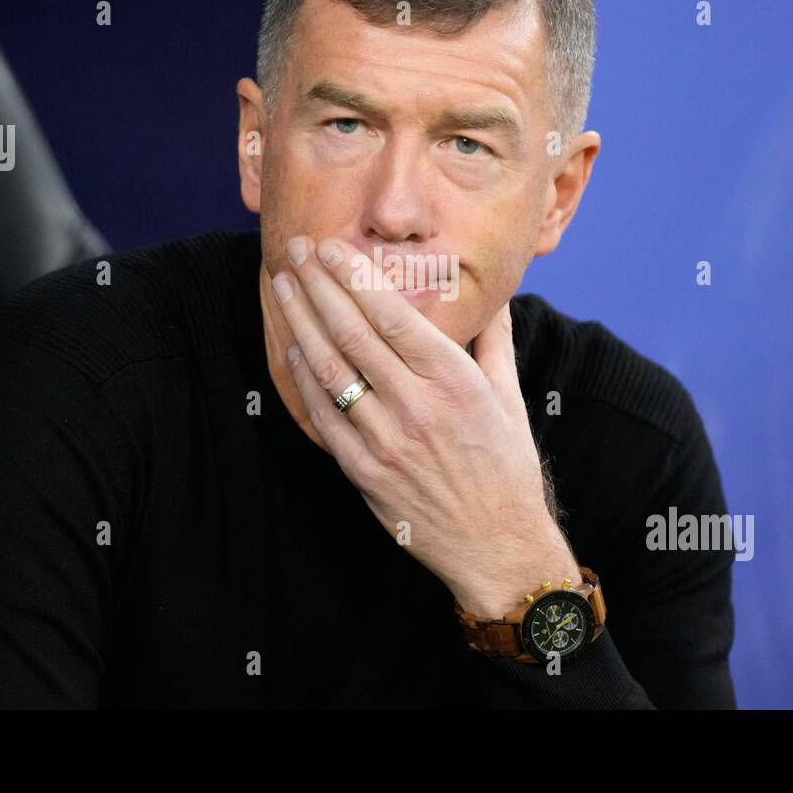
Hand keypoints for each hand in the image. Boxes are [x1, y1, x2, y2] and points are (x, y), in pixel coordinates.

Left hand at [272, 234, 578, 617]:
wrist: (498, 545)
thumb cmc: (507, 468)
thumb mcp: (509, 398)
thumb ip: (495, 341)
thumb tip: (493, 297)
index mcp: (455, 381)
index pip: (391, 315)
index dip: (354, 276)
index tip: (331, 246)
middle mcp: (417, 406)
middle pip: (352, 332)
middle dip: (318, 285)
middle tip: (295, 250)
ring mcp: (386, 441)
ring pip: (331, 369)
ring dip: (301, 322)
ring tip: (283, 287)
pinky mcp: (365, 472)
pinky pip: (325, 416)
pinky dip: (304, 379)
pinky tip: (292, 348)